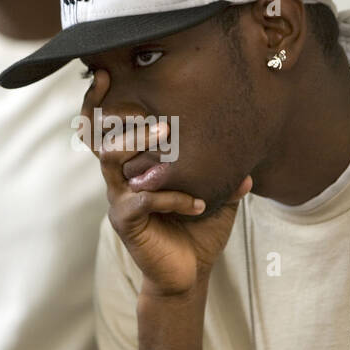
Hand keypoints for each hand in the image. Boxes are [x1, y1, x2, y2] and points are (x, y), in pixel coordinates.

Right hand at [81, 69, 251, 297]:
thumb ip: (226, 170)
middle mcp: (121, 179)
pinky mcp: (126, 223)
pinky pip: (143, 200)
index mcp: (135, 167)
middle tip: (160, 115)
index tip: (106, 75)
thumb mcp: (216, 193)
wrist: (189, 274)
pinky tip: (197, 203)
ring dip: (139, 144)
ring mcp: (120, 200)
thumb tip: (249, 152)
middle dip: (123, 117)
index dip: (100, 103)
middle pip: (101, 139)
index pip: (109, 130)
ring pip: (111, 162)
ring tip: (168, 135)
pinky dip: (173, 197)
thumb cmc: (197, 230)